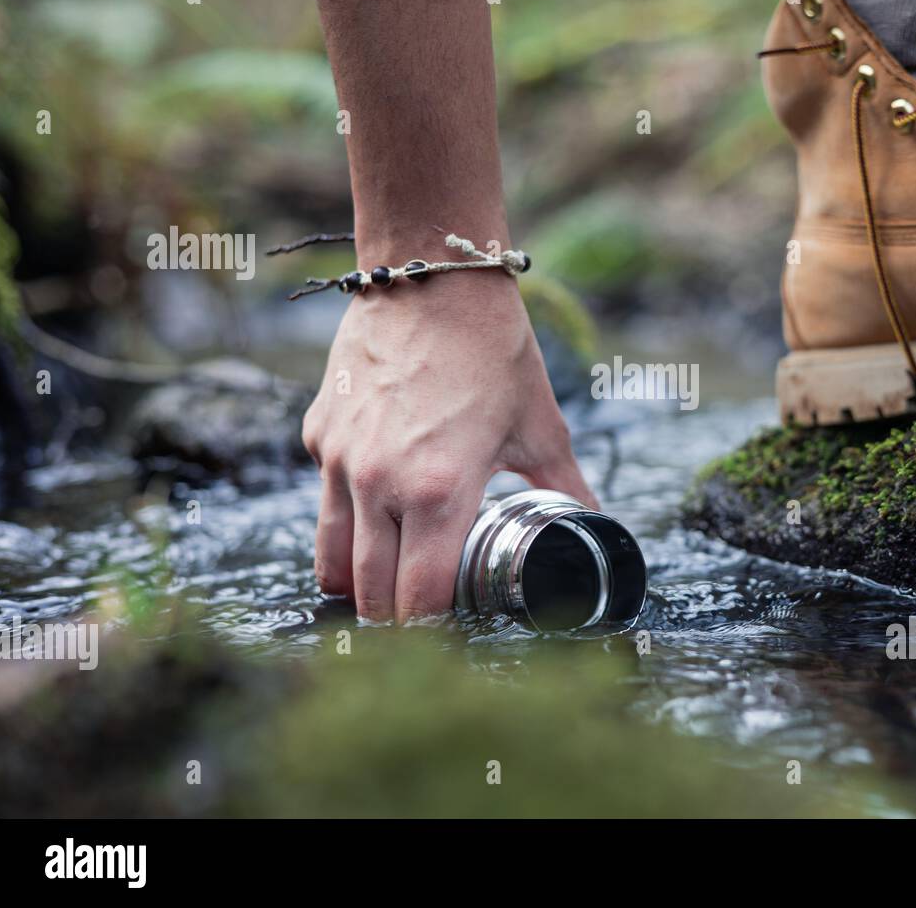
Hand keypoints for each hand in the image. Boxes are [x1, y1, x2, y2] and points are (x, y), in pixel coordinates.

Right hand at [301, 269, 596, 622]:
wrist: (431, 279)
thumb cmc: (493, 352)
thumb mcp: (541, 427)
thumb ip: (567, 488)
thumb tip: (597, 524)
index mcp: (440, 493)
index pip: (422, 599)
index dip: (435, 630)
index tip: (448, 636)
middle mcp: (380, 486)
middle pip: (372, 594)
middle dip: (396, 620)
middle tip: (419, 624)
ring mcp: (340, 462)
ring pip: (332, 560)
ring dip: (358, 584)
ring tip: (385, 589)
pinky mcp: (318, 435)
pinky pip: (326, 499)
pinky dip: (346, 519)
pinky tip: (376, 508)